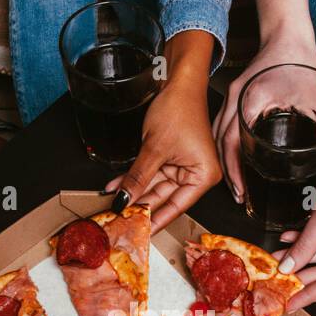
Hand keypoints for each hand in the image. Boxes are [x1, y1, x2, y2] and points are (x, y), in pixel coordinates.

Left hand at [104, 73, 220, 228]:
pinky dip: (133, 177)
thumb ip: (138, 178)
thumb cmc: (180, 108)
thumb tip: (124, 201)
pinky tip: (116, 186)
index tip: (139, 234)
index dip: (155, 220)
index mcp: (203, 176)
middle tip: (119, 219)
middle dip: (139, 205)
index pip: (176, 207)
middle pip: (164, 197)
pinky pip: (150, 172)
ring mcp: (183, 165)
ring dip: (132, 191)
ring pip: (153, 186)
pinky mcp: (170, 156)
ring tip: (112, 202)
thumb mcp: (154, 149)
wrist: (178, 80)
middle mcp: (196, 173)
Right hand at [213, 33, 315, 201]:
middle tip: (239, 195)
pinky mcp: (235, 95)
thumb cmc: (302, 60)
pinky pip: (222, 125)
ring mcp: (232, 96)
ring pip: (217, 135)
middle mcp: (235, 98)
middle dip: (227, 172)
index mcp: (251, 99)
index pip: (231, 141)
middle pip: (219, 142)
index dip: (233, 169)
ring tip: (236, 183)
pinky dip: (226, 145)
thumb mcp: (315, 98)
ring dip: (224, 160)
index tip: (240, 189)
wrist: (288, 33)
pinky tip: (236, 158)